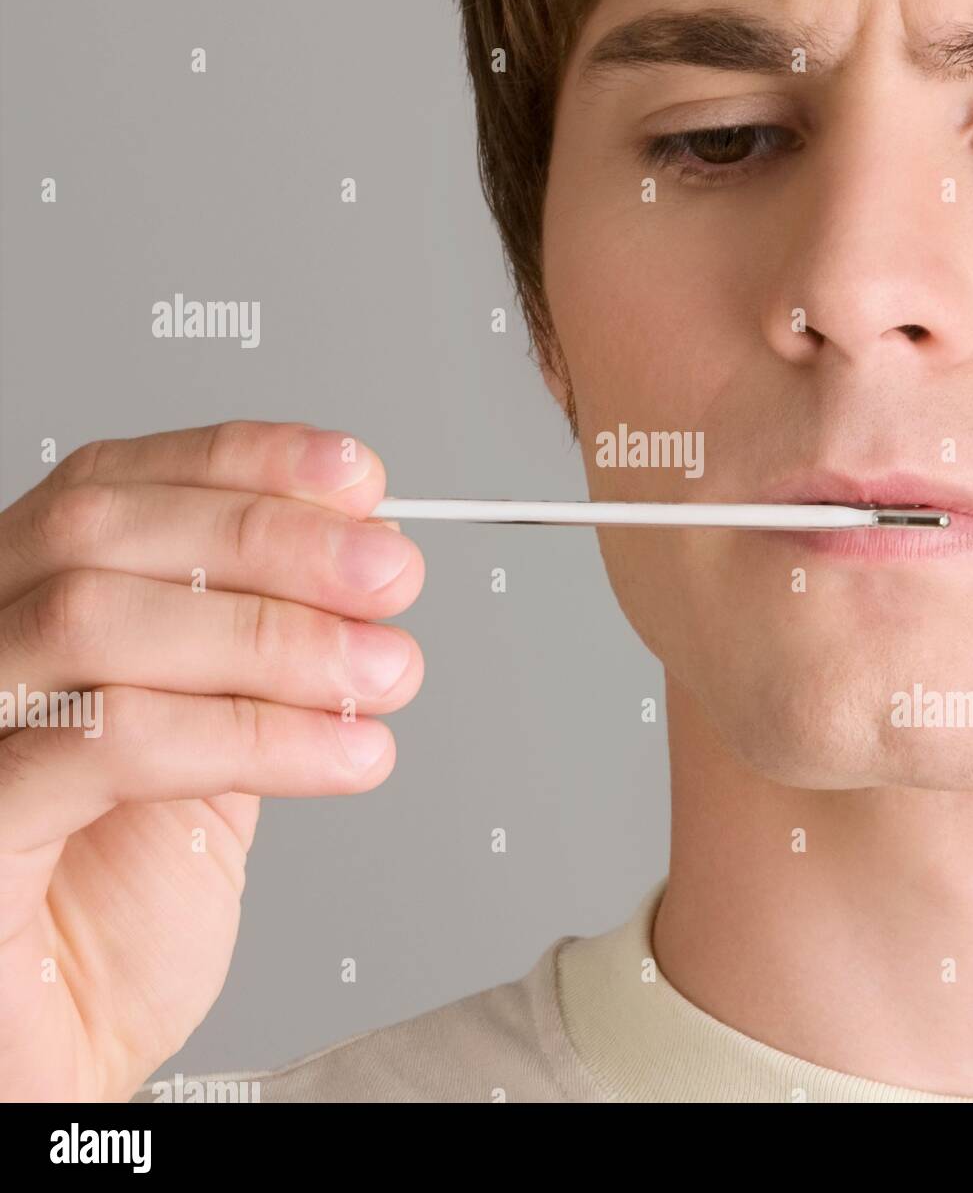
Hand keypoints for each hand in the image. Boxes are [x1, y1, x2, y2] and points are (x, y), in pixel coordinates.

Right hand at [0, 421, 424, 1099]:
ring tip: (385, 672)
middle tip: (390, 574)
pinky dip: (257, 734)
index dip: (242, 463)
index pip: (114, 485)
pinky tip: (348, 752)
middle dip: (273, 538)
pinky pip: (112, 741)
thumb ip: (255, 657)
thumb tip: (354, 561)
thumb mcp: (211, 750)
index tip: (356, 478)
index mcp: (25, 612)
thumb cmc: (112, 913)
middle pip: (101, 530)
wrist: (57, 1055)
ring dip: (277, 635)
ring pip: (97, 617)